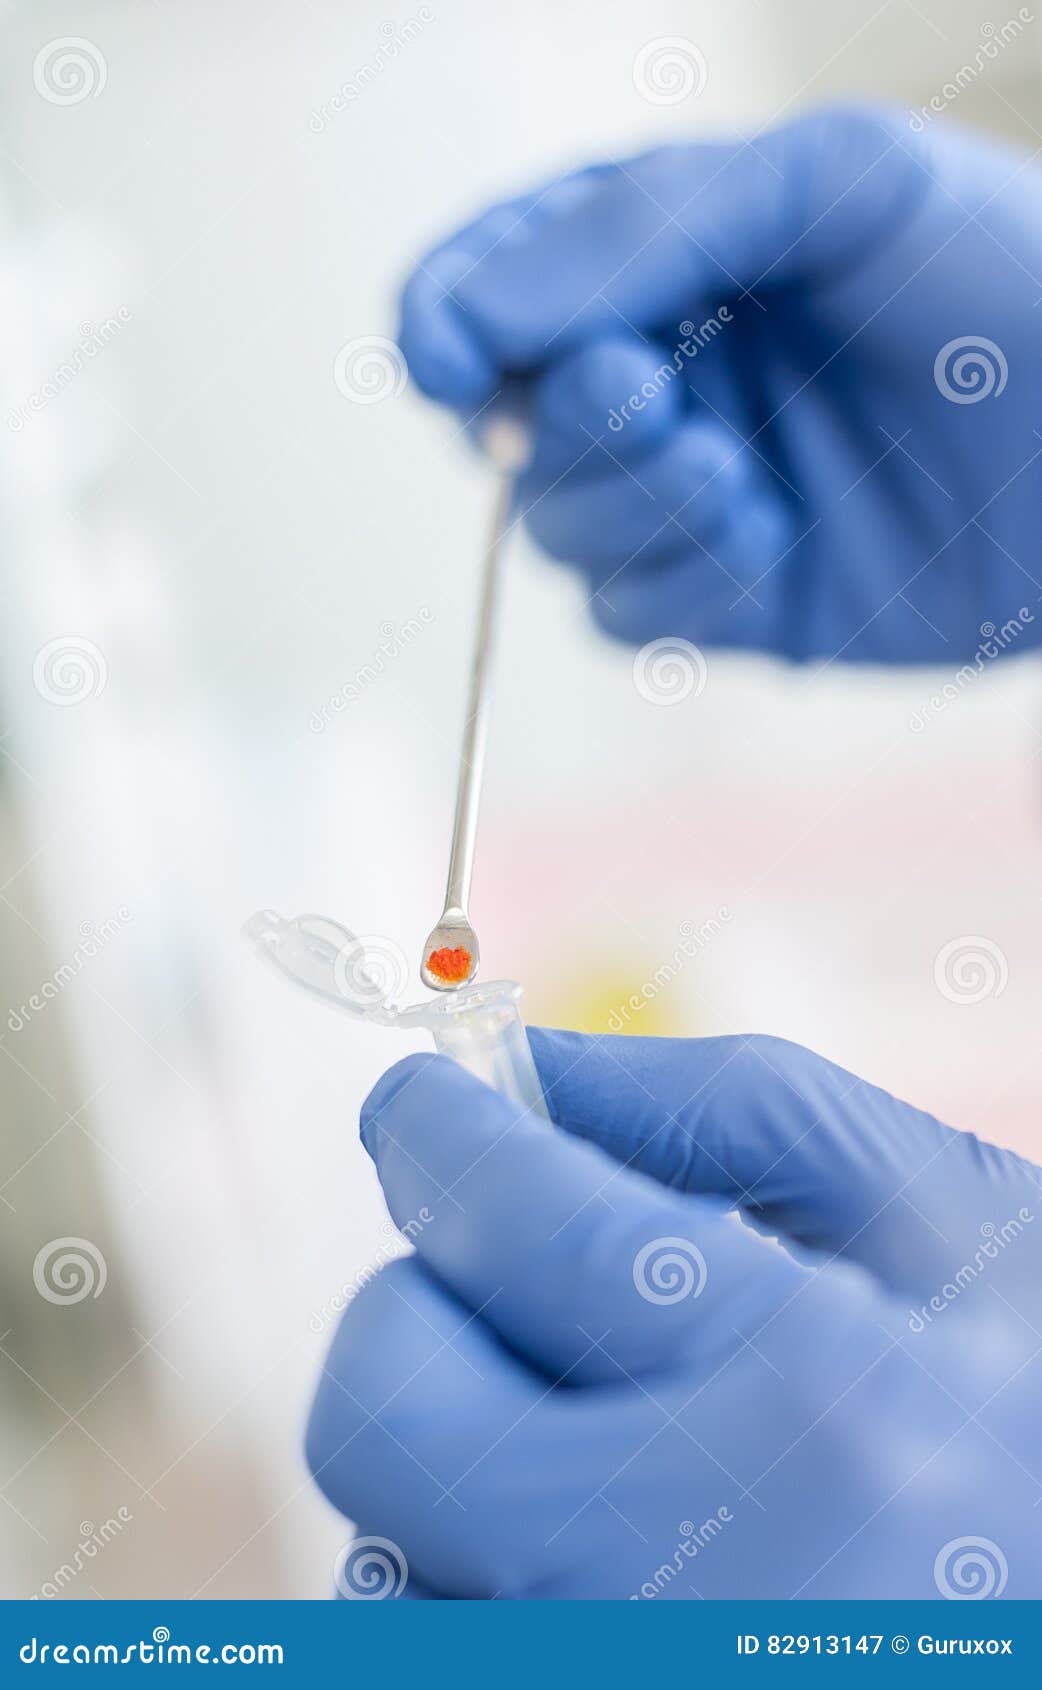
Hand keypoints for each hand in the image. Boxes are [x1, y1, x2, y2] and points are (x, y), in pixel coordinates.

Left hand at [307, 1031, 1041, 1598]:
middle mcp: (700, 1583)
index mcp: (820, 1399)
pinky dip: (466, 1574)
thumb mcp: (943, 1219)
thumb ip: (730, 1111)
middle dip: (412, 1311)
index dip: (439, 1137)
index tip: (418, 1106)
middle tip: (488, 1279)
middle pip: (388, 1421)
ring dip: (441, 1459)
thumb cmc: (1035, 1409)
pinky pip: (422, 1641)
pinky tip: (589, 1541)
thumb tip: (526, 1066)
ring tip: (581, 1436)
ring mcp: (621, 1684)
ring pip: (383, 1555)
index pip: (528, 1234)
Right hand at [399, 107, 1041, 662]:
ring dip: (625, 504)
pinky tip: (764, 539)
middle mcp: (661, 380)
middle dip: (564, 422)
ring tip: (737, 470)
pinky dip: (670, 584)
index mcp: (661, 261)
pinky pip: (624, 616)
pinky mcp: (729, 598)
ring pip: (556, 531)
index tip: (449, 362)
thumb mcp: (831, 184)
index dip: (446, 327)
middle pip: (506, 429)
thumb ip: (640, 226)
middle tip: (657, 397)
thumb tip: (471, 314)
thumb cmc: (998, 276)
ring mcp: (689, 496)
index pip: (487, 293)